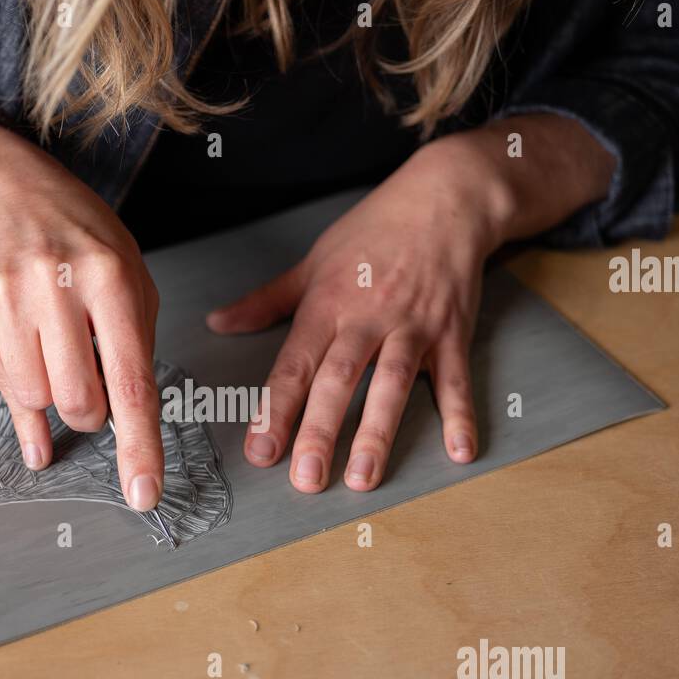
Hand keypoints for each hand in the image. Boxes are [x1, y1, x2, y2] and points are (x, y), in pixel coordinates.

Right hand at [0, 118, 163, 510]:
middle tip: (91, 380)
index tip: (143, 493)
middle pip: (78, 400)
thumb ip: (132, 351)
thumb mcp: (130, 278)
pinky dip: (22, 389)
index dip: (139, 444)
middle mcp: (55, 285)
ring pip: (35, 396)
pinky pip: (1, 382)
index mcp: (111, 278)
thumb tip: (113, 429)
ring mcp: (6, 297)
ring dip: (53, 394)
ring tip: (57, 348)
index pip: (130, 381)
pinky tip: (27, 361)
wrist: (9, 190)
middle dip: (91, 410)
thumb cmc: (84, 241)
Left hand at [206, 139, 507, 492]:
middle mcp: (367, 319)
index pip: (295, 365)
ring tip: (364, 477)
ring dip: (379, 432)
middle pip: (340, 380)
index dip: (276, 409)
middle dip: (321, 431)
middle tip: (306, 478)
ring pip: (392, 384)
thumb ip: (265, 302)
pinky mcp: (452, 333)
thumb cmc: (373, 232)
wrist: (443, 199)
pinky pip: (455, 379)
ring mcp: (412, 327)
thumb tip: (218, 322)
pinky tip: (459, 450)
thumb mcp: (312, 262)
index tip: (260, 451)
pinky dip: (460, 414)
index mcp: (327, 305)